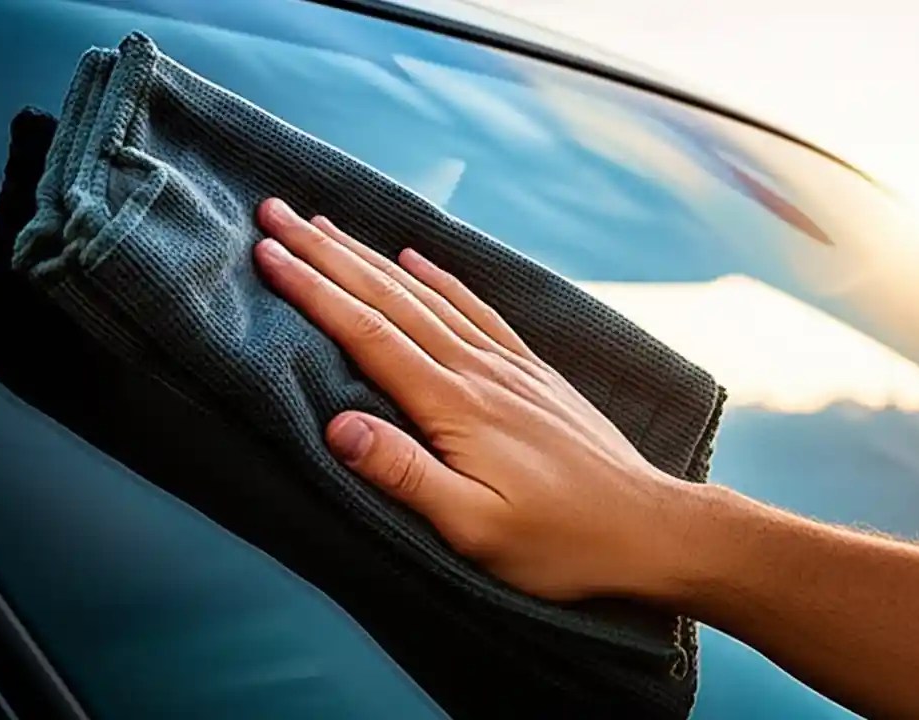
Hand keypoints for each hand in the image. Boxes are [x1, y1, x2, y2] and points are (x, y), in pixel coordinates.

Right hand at [253, 198, 707, 601]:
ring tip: (328, 224)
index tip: (268, 253)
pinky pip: (475, 307)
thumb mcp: (475, 530)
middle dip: (327, 253)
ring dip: (370, 255)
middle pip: (389, 297)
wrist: (650, 526)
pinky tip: (416, 257)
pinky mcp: (531, 371)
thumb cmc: (560, 542)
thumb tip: (338, 426)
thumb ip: (406, 475)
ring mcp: (508, 365)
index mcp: (454, 406)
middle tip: (278, 213)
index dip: (313, 291)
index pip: (367, 334)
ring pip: (426, 293)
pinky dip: (439, 276)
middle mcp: (478, 370)